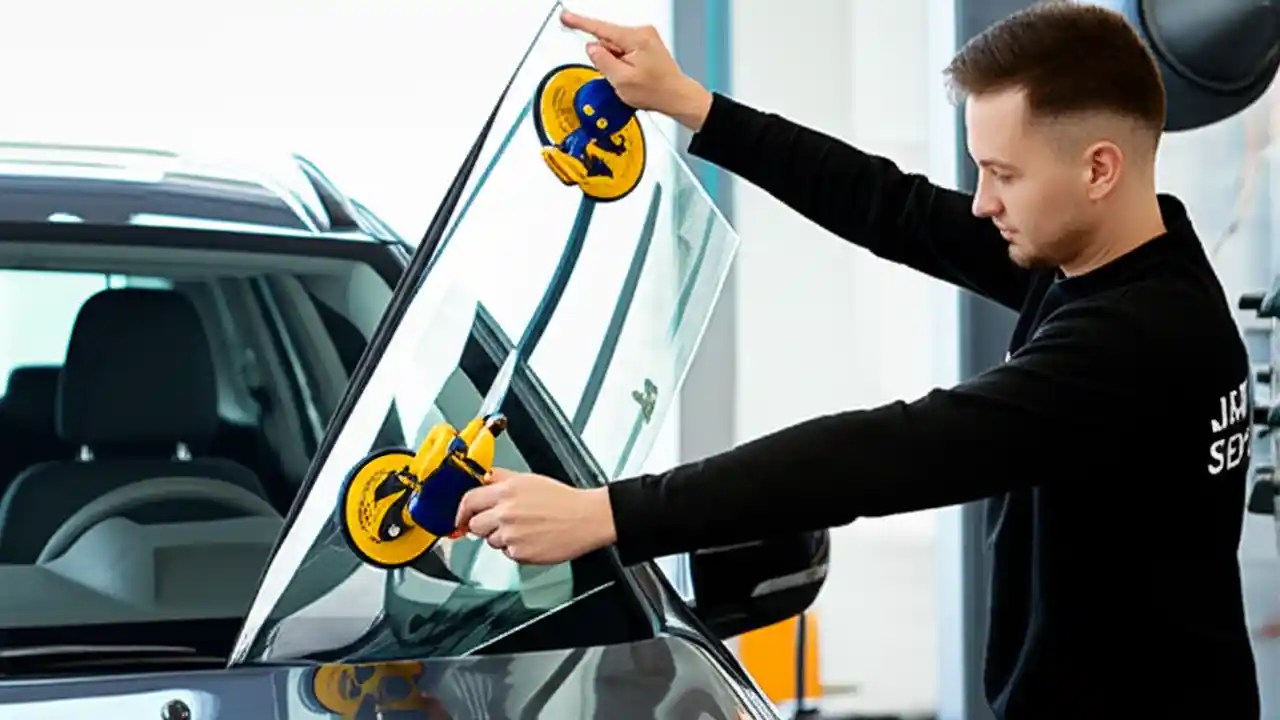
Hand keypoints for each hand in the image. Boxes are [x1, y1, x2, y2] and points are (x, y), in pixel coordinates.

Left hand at [455, 467, 616, 564]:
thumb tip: (482, 479)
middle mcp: (505, 513)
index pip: (468, 500)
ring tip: (525, 528)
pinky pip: (507, 553)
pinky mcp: (520, 553)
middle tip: (501, 522)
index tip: (461, 518)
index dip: (462, 511)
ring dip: (502, 537)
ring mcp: (511, 534)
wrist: (586, 519)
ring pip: (491, 541)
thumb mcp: (529, 479)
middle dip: (484, 525)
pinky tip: (532, 538)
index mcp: (506, 491)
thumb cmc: (563, 500)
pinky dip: (516, 549)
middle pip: (475, 525)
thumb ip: (502, 478)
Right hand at [560, 8, 713, 130]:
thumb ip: (603, 61)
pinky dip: (622, 63)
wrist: (676, 96)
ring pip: (615, 47)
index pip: (601, 28)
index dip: (580, 23)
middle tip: (618, 76)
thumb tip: (591, 48)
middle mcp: (642, 33)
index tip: (566, 17)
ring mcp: (645, 38)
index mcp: (636, 38)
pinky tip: (632, 75)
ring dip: (615, 63)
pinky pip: (624, 50)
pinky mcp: (646, 45)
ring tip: (630, 78)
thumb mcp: (622, 81)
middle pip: (608, 40)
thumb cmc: (656, 91)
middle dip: (606, 58)